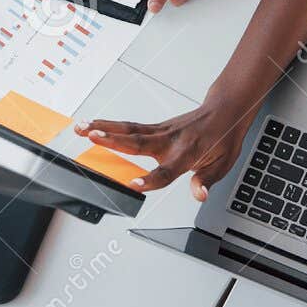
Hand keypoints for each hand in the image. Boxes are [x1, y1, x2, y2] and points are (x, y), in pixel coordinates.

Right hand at [77, 86, 265, 199]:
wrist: (225, 111)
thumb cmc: (223, 138)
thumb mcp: (223, 164)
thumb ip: (206, 181)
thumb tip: (199, 195)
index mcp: (186, 154)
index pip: (165, 171)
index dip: (150, 180)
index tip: (133, 185)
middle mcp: (169, 141)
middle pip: (137, 142)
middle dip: (112, 140)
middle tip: (90, 136)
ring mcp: (161, 131)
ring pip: (129, 129)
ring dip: (104, 127)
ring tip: (81, 127)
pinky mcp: (156, 127)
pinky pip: (130, 125)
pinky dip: (111, 125)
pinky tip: (94, 125)